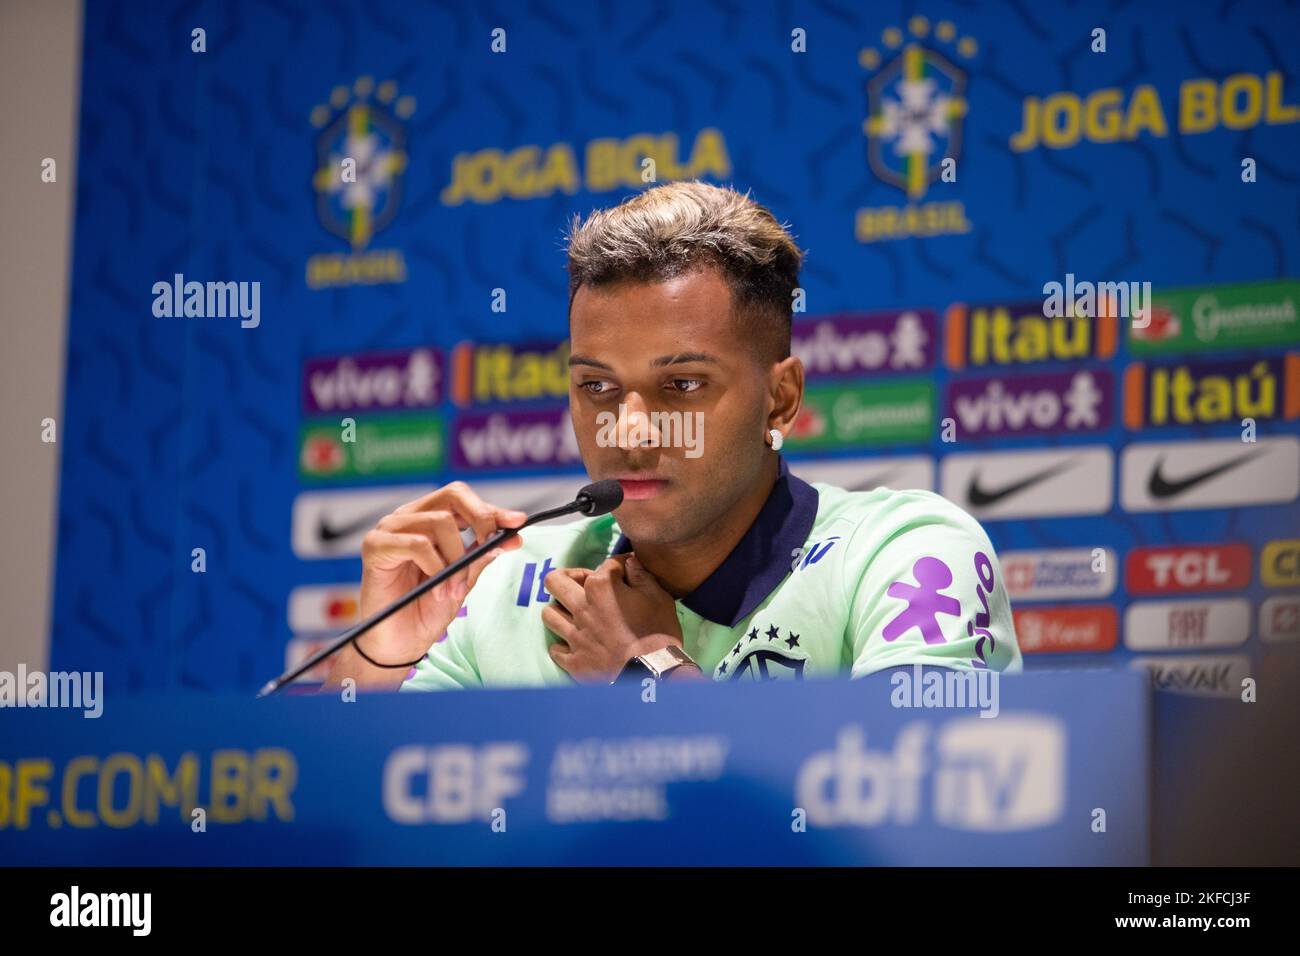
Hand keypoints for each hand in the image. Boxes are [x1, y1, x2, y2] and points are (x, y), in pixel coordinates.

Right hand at [356, 481, 525, 664]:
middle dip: (481, 520)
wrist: (399, 644)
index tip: (518, 522)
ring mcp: (389, 529)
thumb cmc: (425, 609)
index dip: (492, 509)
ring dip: (457, 558)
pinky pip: (417, 544)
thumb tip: (512, 535)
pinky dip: (435, 567)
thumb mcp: (463, 580)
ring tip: (453, 588)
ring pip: (440, 522)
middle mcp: (408, 517)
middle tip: (489, 547)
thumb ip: (481, 555)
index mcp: (428, 519)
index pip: (463, 499)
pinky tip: (436, 589)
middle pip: (453, 495)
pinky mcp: (375, 545)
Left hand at [541, 554, 685, 682]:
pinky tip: (576, 644)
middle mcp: (580, 607)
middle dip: (567, 577)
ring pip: (548, 614)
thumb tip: (630, 561)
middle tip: (582, 585)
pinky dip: (563, 645)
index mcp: (601, 587)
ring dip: (560, 610)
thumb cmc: (658, 633)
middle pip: (554, 581)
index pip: (605, 564)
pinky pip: (555, 649)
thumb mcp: (657, 596)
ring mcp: (574, 635)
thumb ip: (640, 574)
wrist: (651, 674)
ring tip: (574, 614)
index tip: (628, 573)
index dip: (619, 566)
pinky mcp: (573, 661)